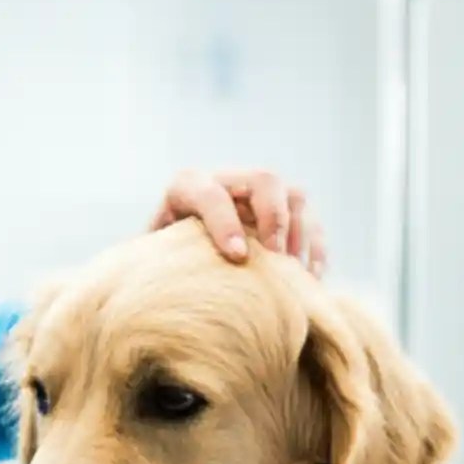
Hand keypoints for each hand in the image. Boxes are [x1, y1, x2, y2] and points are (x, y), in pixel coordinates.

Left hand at [149, 169, 326, 277]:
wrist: (175, 256)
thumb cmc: (160, 261)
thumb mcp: (151, 255)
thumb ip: (153, 260)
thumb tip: (149, 283)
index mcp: (187, 187)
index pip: (209, 193)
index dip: (225, 223)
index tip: (237, 257)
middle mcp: (227, 180)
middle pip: (263, 180)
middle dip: (274, 218)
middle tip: (275, 258)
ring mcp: (259, 193)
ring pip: (294, 196)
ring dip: (300, 235)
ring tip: (297, 275)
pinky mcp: (282, 210)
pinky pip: (311, 219)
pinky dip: (315, 247)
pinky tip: (311, 278)